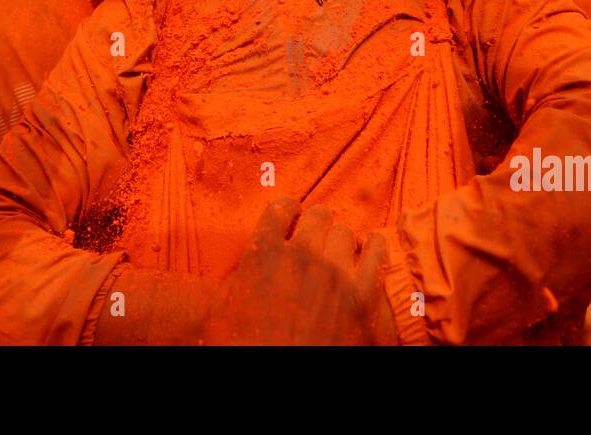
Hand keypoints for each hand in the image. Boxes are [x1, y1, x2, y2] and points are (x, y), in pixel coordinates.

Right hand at [204, 198, 395, 344]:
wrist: (280, 382)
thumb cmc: (244, 346)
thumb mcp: (217, 312)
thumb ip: (222, 284)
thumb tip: (213, 278)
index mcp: (264, 254)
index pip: (279, 209)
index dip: (285, 211)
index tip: (288, 216)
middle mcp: (302, 256)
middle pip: (318, 216)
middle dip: (314, 223)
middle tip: (312, 235)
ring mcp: (336, 275)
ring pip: (345, 233)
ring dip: (338, 239)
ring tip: (335, 249)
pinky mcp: (363, 298)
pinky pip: (377, 254)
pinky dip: (373, 247)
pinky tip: (369, 246)